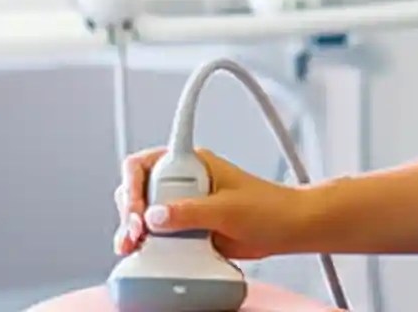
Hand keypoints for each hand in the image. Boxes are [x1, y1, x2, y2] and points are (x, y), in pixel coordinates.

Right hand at [114, 146, 310, 260]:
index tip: (135, 207)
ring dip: (134, 231)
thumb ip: (190, 212)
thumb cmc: (269, 208)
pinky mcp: (187, 227)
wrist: (287, 229)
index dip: (132, 183)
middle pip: (137, 190)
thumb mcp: (227, 209)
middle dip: (130, 211)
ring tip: (133, 246)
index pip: (146, 163)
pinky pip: (158, 234)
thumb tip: (155, 217)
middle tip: (135, 233)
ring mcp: (184, 205)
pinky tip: (144, 254)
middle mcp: (184, 182)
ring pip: (144, 214)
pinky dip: (147, 244)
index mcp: (193, 164)